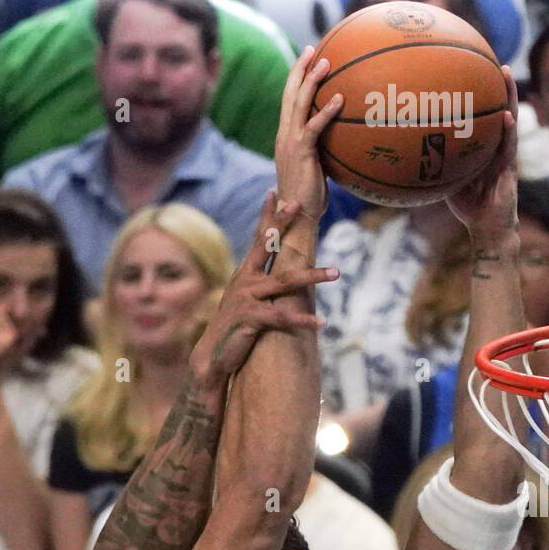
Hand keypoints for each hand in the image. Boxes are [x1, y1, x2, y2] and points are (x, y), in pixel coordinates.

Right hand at [190, 192, 337, 384]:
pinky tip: (320, 323)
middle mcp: (245, 280)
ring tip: (336, 273)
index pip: (257, 239)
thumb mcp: (245, 301)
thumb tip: (277, 274)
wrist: (212, 357)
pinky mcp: (251, 319)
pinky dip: (302, 320)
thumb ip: (259, 285)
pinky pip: (282, 317)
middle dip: (282, 224)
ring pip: (285, 282)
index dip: (266, 216)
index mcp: (245, 273)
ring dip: (312, 276)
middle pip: (267, 247)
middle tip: (298, 204)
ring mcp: (247, 298)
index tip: (273, 192)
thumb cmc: (233, 328)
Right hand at [274, 46, 343, 220]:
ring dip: (312, 81)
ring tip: (326, 63)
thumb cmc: (308, 197)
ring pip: (300, 105)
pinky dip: (327, 111)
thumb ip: (320, 149)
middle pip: (290, 95)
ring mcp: (291, 144)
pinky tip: (340, 99)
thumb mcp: (314, 167)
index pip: (288, 102)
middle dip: (300, 70)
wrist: (295, 218)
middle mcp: (284, 136)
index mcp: (285, 137)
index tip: (306, 59)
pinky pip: (314, 127)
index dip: (295, 78)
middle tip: (312, 48)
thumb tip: (339, 139)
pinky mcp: (302, 153)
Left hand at [445, 68, 518, 242]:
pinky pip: (509, 146)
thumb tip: (402, 159)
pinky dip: (508, 130)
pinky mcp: (511, 167)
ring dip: (508, 96)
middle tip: (491, 60)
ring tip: (504, 73)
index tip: (468, 70)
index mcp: (481, 146)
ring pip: (508, 119)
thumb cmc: (467, 207)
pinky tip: (506, 116)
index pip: (480, 115)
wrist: (487, 228)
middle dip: (495, 85)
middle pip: (496, 109)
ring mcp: (505, 153)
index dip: (476, 94)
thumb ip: (431, 169)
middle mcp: (495, 145)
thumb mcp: (444, 183)